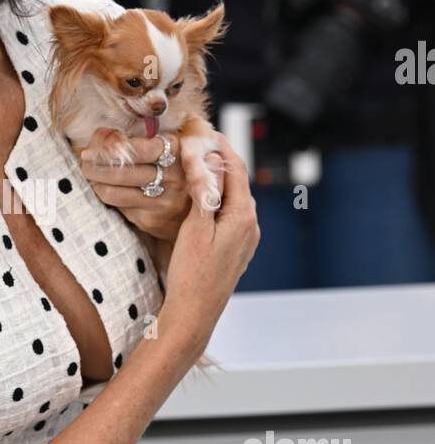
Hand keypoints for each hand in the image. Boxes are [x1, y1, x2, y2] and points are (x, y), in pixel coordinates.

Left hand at [80, 132, 195, 241]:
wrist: (208, 202)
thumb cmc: (187, 163)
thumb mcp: (183, 137)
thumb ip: (151, 129)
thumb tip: (104, 133)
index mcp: (181, 151)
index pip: (137, 149)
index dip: (110, 148)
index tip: (92, 146)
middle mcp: (174, 178)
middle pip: (120, 172)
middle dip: (94, 166)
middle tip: (84, 159)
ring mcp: (164, 202)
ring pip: (113, 192)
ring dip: (95, 182)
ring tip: (90, 173)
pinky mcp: (153, 221)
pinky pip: (120, 207)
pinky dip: (108, 196)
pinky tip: (105, 187)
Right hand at [160, 134, 259, 352]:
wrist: (194, 315)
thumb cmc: (192, 275)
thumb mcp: (195, 227)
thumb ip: (204, 189)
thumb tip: (205, 155)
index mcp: (243, 216)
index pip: (236, 167)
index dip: (219, 145)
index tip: (202, 128)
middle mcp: (250, 225)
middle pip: (236, 180)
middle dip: (218, 158)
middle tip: (196, 140)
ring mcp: (245, 239)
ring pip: (232, 197)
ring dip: (216, 178)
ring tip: (194, 162)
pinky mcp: (235, 250)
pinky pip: (228, 214)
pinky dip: (216, 198)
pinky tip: (199, 197)